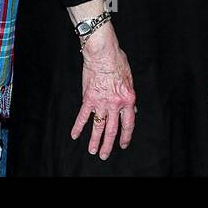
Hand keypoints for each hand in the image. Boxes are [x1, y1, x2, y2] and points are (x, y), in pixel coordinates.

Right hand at [71, 25, 135, 159]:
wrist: (102, 52)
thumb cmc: (117, 60)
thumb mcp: (130, 79)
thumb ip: (130, 96)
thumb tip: (132, 109)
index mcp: (128, 99)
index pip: (128, 123)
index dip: (126, 136)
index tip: (123, 144)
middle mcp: (115, 104)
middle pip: (112, 129)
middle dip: (108, 145)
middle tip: (105, 155)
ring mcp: (101, 102)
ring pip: (98, 126)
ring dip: (95, 140)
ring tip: (92, 150)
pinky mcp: (88, 98)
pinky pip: (83, 116)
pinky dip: (78, 126)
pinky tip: (75, 135)